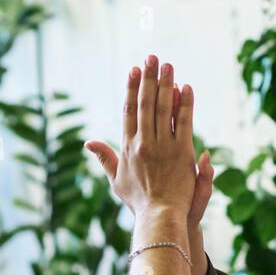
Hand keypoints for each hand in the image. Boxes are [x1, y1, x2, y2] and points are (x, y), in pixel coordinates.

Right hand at [84, 54, 195, 215]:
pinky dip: (185, 104)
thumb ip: (105, 159)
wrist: (159, 217)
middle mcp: (144, 143)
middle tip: (152, 57)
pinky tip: (186, 88)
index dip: (132, 88)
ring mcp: (164, 147)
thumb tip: (89, 143)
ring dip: (166, 84)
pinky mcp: (182, 153)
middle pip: (146, 104)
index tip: (134, 70)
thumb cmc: (138, 202)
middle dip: (149, 78)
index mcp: (128, 147)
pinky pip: (184, 123)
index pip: (130, 111)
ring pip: (164, 108)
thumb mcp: (116, 181)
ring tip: (168, 65)